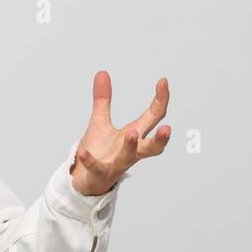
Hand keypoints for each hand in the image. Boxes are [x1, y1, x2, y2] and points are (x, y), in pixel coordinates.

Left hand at [70, 71, 170, 196]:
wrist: (87, 178)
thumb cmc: (101, 151)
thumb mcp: (100, 122)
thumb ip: (103, 100)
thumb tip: (102, 73)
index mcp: (134, 134)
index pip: (153, 117)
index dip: (161, 100)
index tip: (163, 82)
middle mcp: (131, 150)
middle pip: (152, 146)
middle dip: (161, 138)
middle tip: (168, 128)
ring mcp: (117, 162)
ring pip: (129, 157)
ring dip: (132, 146)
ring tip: (131, 133)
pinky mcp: (100, 172)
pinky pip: (97, 167)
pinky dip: (91, 160)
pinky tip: (83, 152)